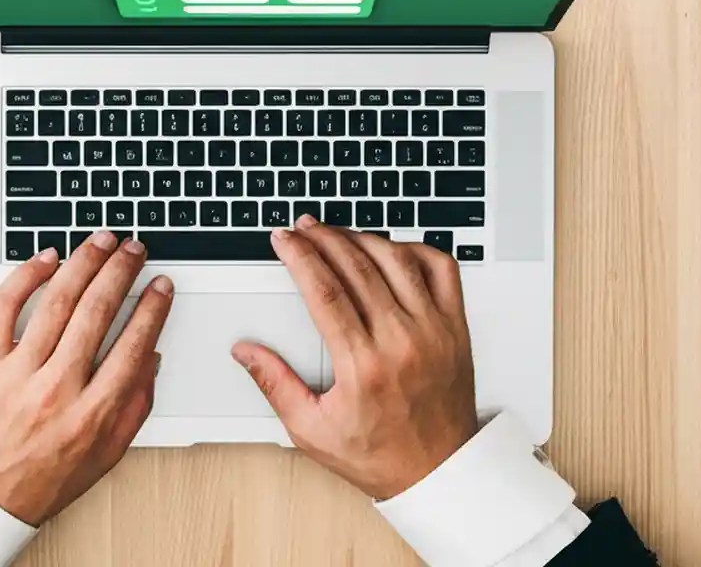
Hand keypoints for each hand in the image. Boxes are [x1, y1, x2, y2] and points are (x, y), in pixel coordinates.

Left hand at [0, 231, 173, 525]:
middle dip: (121, 272)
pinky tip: (47, 259)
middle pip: (97, 313)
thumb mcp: (103, 457)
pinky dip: (25, 277)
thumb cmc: (38, 479)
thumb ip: (133, 409)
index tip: (161, 286)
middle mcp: (56, 390)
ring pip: (56, 303)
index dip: (152, 309)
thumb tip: (150, 361)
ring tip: (100, 242)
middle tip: (133, 250)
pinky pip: (4, 308)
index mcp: (91, 414)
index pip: (132, 346)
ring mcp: (16, 374)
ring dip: (83, 264)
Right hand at [232, 216, 477, 499]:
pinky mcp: (456, 328)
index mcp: (363, 366)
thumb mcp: (311, 429)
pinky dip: (415, 249)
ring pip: (397, 260)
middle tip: (303, 226)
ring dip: (362, 237)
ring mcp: (434, 330)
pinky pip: (442, 270)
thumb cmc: (378, 455)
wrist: (439, 473)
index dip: (300, 256)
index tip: (284, 239)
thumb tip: (245, 351)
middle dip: (323, 237)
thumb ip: (275, 384)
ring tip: (337, 232)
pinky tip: (391, 248)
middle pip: (357, 267)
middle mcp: (402, 341)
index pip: (325, 290)